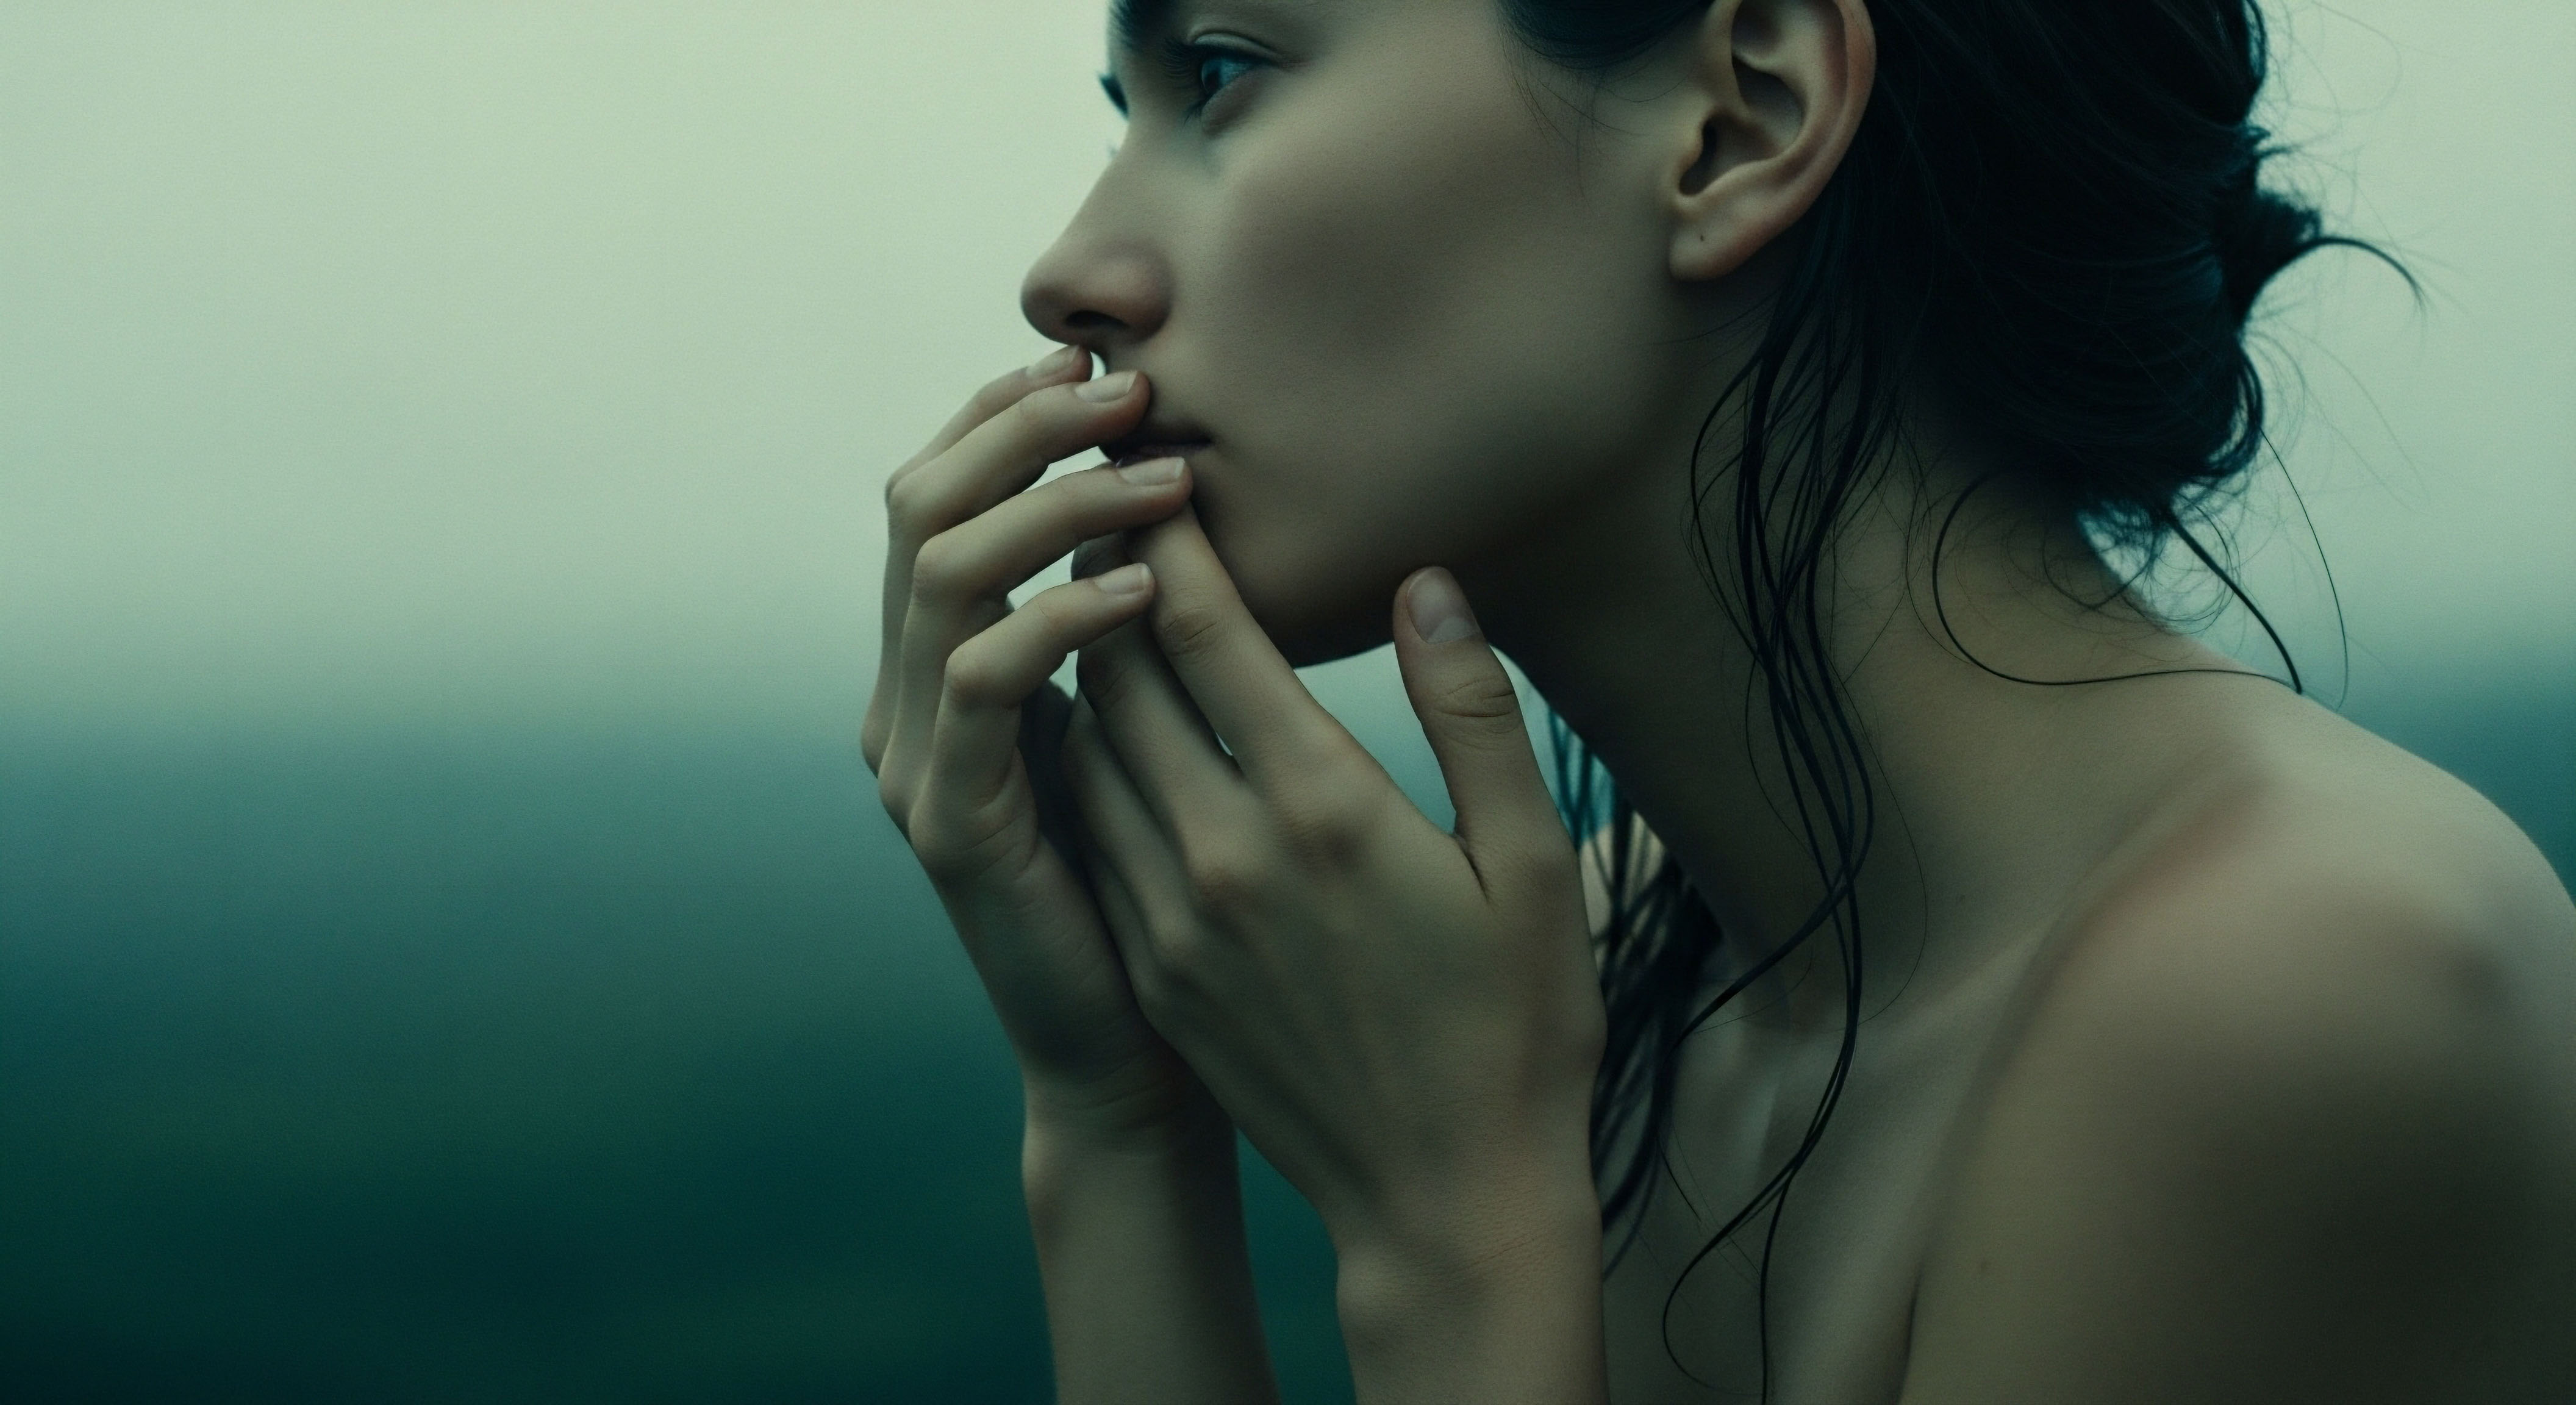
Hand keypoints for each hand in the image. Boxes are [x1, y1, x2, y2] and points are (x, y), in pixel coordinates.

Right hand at [864, 348, 1214, 1135]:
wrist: (1134, 1051)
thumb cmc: (1155, 878)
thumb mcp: (1131, 720)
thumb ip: (1115, 623)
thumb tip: (1159, 495)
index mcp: (936, 663)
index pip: (939, 493)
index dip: (1004, 413)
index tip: (1104, 359)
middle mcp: (903, 698)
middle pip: (919, 505)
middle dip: (1022, 428)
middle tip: (1131, 390)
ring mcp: (913, 760)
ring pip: (943, 575)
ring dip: (1053, 504)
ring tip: (1163, 477)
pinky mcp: (952, 823)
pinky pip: (987, 681)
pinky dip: (1063, 616)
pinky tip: (1149, 590)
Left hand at [1063, 508, 1606, 1263]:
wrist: (1446, 1199)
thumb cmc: (1516, 1025)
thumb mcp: (1533, 864)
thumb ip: (1471, 713)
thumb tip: (1425, 583)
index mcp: (1321, 810)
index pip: (1208, 631)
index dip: (1171, 537)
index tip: (1152, 465)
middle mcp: (1223, 856)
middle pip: (1120, 677)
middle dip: (1106, 580)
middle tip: (1102, 506)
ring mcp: (1173, 922)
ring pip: (1087, 753)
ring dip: (1085, 671)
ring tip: (1096, 602)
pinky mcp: (1155, 974)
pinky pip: (1091, 835)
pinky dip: (1086, 764)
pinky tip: (1103, 730)